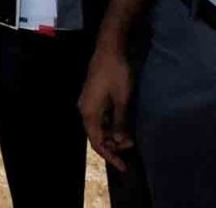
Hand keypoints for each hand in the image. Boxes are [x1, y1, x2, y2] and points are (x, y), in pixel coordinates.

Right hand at [79, 39, 136, 170]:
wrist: (110, 48)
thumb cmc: (116, 73)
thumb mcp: (122, 100)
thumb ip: (120, 123)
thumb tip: (120, 142)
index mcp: (89, 112)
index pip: (97, 142)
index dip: (110, 156)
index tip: (124, 167)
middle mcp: (85, 109)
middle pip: (96, 135)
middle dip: (113, 145)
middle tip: (131, 148)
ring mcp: (88, 101)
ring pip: (98, 126)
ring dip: (112, 135)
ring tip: (129, 139)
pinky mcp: (93, 95)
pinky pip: (100, 117)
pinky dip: (111, 125)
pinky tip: (121, 125)